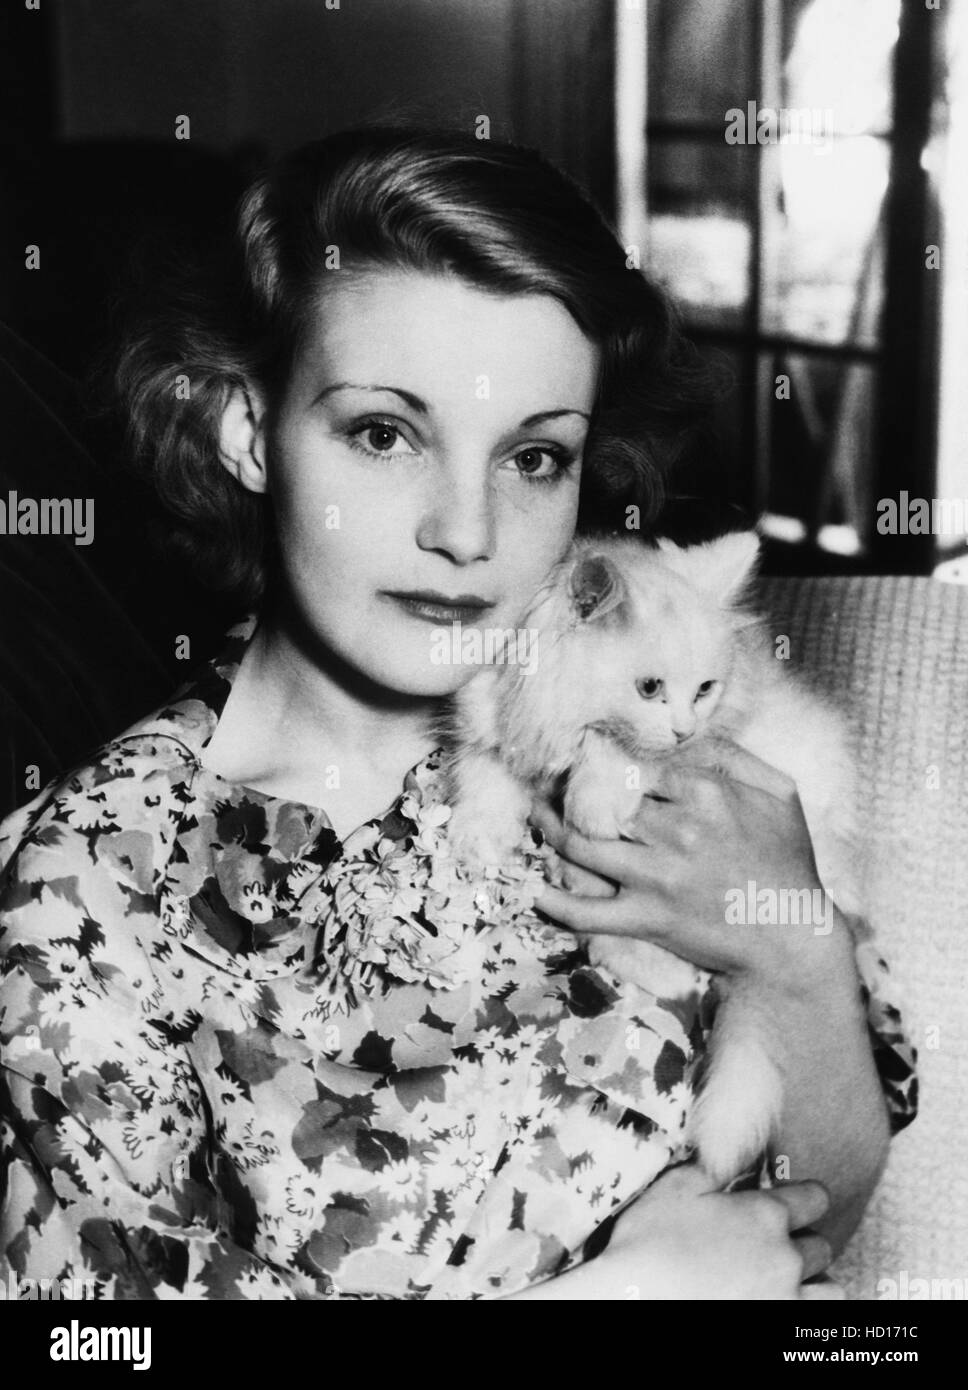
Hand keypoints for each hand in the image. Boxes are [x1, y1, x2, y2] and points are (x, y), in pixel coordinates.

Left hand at [530, 739, 851, 993]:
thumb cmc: (788, 862)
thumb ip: (736, 756)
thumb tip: (690, 736)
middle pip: (605, 800)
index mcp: (704, 793)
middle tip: (553, 782)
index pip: (637, 766)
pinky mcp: (646, 917)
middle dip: (575, 790)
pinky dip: (552, 901)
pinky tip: (529, 887)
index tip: (593, 761)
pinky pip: (585, 911)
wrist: (792, 938)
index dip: (610, 764)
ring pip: (582, 844)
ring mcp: (656, 876)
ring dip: (548, 827)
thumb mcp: (780, 793)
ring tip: (535, 813)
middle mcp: (675, 830)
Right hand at [606, 1163, 843, 1300]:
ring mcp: (785, 1298)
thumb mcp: (677, 1185)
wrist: (634, 1297)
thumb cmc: (650, 1240)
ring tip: (785, 1279)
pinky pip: (812, 1318)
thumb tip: (737, 1158)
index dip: (805, 1196)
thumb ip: (716, 1167)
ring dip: (811, 1280)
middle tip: (772, 1243)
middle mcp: (785, 1257)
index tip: (792, 1201)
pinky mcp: (778, 1327)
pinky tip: (779, 1300)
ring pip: (828, 1287)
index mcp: (765, 1214)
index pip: (816, 1197)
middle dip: (801, 1240)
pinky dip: (803, 1307)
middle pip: (821, 1245)